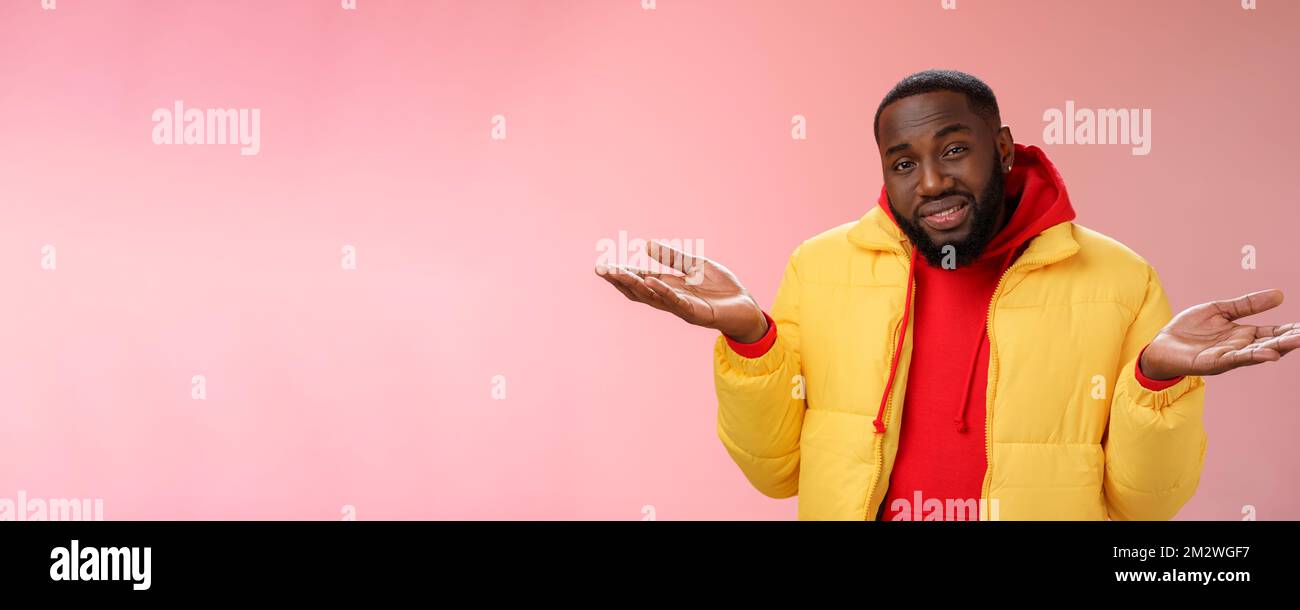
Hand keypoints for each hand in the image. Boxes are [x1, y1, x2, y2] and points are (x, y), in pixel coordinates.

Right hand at [594, 240, 768, 342]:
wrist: (746, 308)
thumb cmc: (722, 288)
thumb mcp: (696, 265)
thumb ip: (673, 257)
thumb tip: (647, 245)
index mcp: (669, 286)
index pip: (639, 279)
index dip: (622, 273)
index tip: (603, 265)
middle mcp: (671, 298)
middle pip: (639, 290)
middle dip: (620, 280)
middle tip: (601, 270)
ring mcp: (682, 308)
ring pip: (653, 297)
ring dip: (636, 285)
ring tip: (619, 274)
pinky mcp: (697, 314)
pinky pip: (677, 302)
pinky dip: (664, 292)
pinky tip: (653, 282)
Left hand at [1140, 289, 1298, 378]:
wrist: (1161, 345)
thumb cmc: (1189, 329)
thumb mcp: (1220, 310)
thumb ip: (1247, 304)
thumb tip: (1280, 295)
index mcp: (1243, 334)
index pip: (1274, 331)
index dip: (1292, 330)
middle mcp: (1240, 346)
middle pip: (1272, 343)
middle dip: (1291, 339)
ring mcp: (1229, 355)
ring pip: (1258, 352)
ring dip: (1279, 347)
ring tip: (1297, 341)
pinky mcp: (1214, 362)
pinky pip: (1237, 359)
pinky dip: (1254, 356)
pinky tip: (1270, 354)